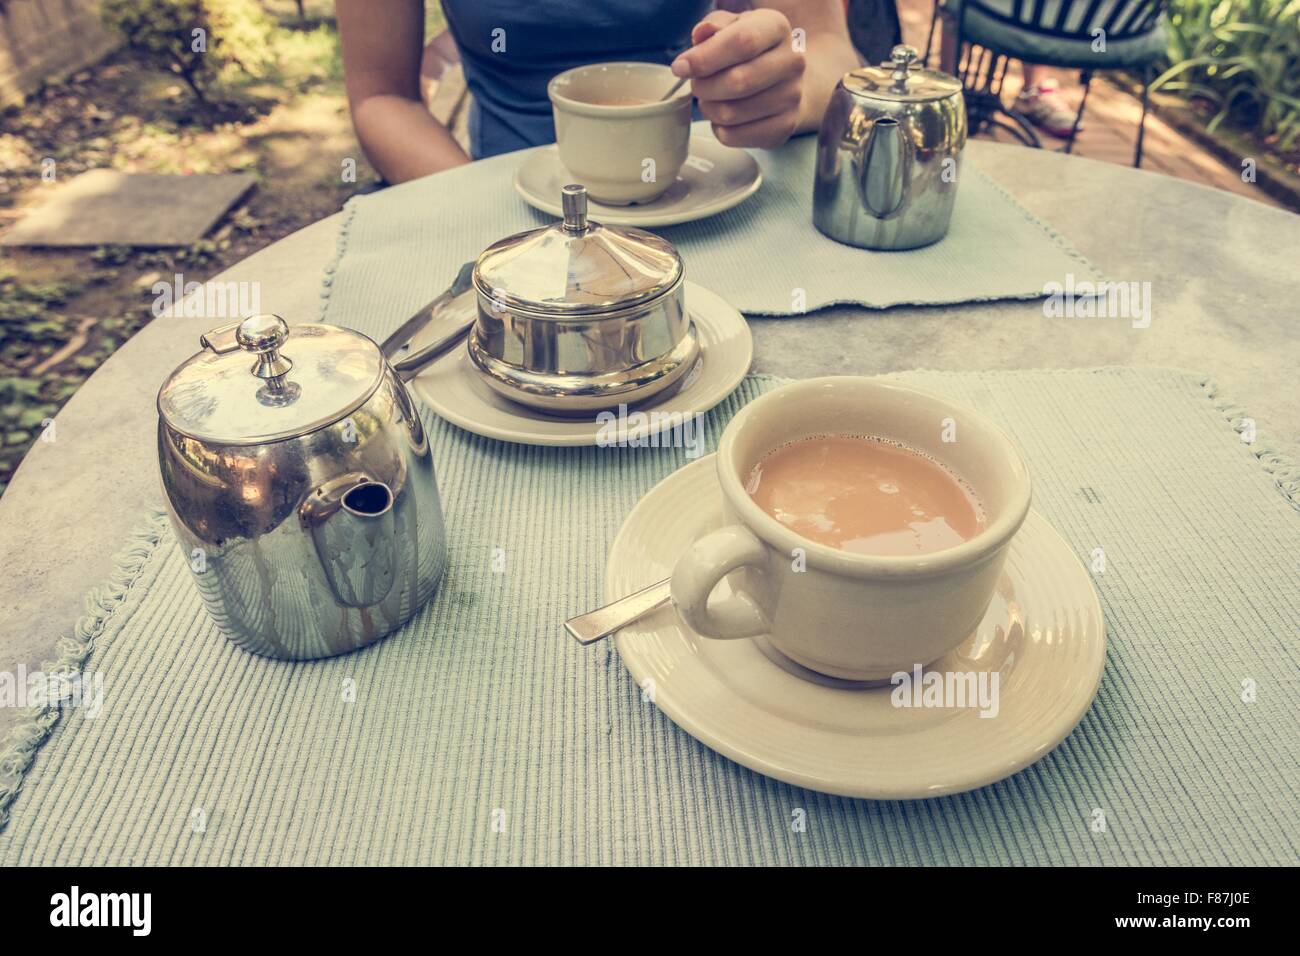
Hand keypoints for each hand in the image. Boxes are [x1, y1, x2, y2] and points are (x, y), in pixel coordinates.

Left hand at [672, 9, 805, 149]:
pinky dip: (719, 129)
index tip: (681, 67)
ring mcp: (792, 97)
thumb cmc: (753, 50)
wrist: (786, 78)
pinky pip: (736, 136)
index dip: (705, 57)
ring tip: (710, 99)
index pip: (742, 42)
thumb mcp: (735, 25)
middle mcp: (792, 62)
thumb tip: (701, 34)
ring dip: (709, 109)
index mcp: (777, 28)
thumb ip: (715, 25)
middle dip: (704, 86)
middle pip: (738, 81)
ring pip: (732, 113)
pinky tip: (723, 117)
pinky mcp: (785, 127)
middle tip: (697, 85)